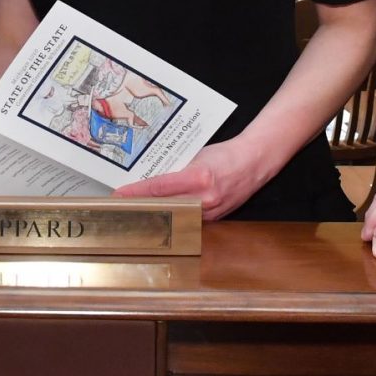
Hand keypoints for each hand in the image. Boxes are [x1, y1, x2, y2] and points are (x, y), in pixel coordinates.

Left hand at [114, 138, 272, 220]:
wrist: (255, 162)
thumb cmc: (227, 155)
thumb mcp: (198, 155)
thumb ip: (176, 169)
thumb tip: (152, 178)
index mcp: (199, 177)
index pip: (159, 187)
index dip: (137, 193)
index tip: (120, 195)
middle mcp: (205, 197)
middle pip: (164, 206)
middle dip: (142, 207)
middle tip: (122, 207)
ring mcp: (211, 211)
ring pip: (175, 217)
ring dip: (156, 215)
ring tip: (137, 213)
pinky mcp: (215, 219)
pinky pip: (188, 221)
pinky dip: (173, 218)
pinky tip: (161, 217)